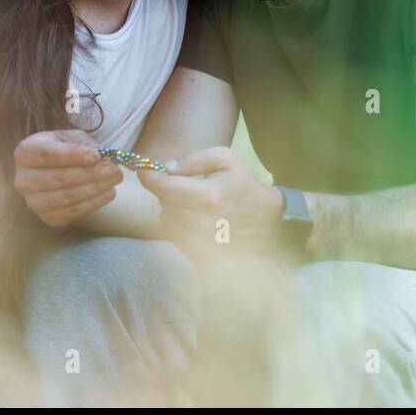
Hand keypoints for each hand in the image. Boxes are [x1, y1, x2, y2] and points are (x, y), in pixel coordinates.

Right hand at [12, 130, 121, 225]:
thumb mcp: (71, 138)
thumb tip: (98, 155)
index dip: (72, 155)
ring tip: (115, 178)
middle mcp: (23, 180)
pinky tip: (108, 193)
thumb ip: (83, 144)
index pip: (47, 154)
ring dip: (95, 188)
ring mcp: (33, 202)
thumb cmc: (63, 150)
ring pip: (67, 197)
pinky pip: (73, 212)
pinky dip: (93, 203)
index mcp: (25, 153)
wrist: (54, 171)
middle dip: (90, 173)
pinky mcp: (47, 218)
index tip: (96, 155)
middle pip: (59, 178)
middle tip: (113, 168)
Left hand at [138, 147, 284, 259]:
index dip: (149, 177)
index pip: (164, 187)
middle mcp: (201, 222)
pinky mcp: (200, 255)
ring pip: (167, 219)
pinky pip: (175, 235)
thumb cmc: (246, 187)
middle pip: (163, 202)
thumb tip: (166, 167)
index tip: (144, 170)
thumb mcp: (227, 160)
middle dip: (167, 190)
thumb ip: (195, 159)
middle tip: (184, 185)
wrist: (271, 222)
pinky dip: (180, 224)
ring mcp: (200, 242)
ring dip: (173, 208)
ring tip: (195, 203)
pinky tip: (198, 218)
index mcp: (208, 196)